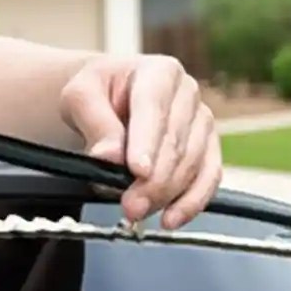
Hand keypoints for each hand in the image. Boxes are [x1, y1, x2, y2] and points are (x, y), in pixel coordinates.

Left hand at [60, 54, 220, 229]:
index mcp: (159, 72)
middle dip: (152, 180)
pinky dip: (192, 202)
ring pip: (193, 164)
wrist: (109, 98)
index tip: (137, 171)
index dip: (146, 142)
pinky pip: (209, 177)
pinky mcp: (207, 148)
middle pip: (175, 143)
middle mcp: (187, 93)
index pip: (153, 109)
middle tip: (129, 205)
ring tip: (138, 212)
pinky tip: (171, 218)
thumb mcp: (80, 98)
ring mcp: (201, 121)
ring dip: (166, 194)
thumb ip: (95, 123)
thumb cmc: (96, 93)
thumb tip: (109, 157)